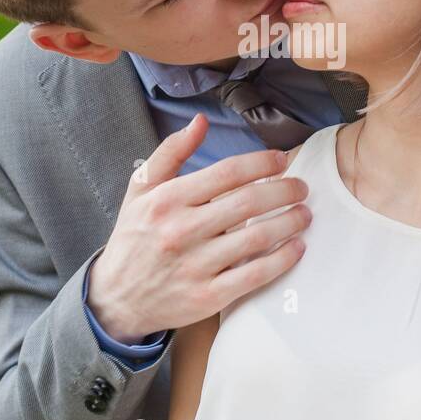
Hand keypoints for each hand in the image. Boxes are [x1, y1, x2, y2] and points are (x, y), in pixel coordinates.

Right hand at [86, 114, 310, 340]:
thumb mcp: (141, 190)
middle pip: (249, 202)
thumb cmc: (135, 237)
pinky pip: (255, 275)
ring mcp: (196, 266)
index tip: (282, 160)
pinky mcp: (207, 297)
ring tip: (304, 214)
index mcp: (168, 199)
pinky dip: (283, 259)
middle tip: (302, 188)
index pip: (227, 172)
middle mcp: (182, 230)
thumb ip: (171, 152)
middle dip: (285, 191)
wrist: (116, 298)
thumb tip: (201, 121)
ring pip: (258, 238)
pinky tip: (296, 247)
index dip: (262, 163)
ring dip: (290, 222)